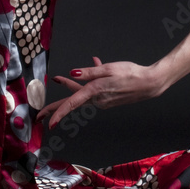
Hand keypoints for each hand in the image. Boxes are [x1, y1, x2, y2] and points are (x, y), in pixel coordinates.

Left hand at [36, 56, 163, 128]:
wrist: (149, 83)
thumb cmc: (131, 74)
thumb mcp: (109, 68)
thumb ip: (90, 71)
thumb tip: (73, 72)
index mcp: (95, 91)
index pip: (72, 103)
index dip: (58, 112)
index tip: (48, 122)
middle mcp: (97, 99)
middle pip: (72, 103)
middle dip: (56, 107)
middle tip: (40, 115)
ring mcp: (103, 100)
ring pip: (82, 95)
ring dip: (72, 87)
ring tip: (60, 79)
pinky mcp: (108, 98)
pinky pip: (93, 91)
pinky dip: (89, 82)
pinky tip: (93, 66)